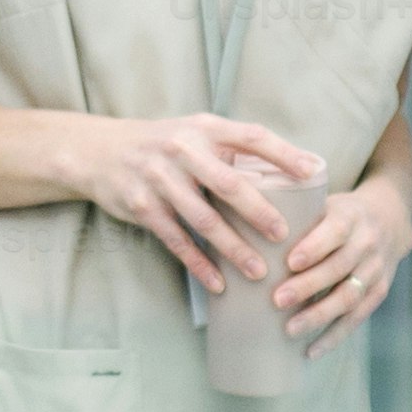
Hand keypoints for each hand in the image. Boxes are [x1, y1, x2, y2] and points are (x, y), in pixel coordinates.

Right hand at [76, 110, 323, 290]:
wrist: (98, 151)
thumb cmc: (162, 145)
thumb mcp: (194, 133)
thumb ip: (230, 148)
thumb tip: (289, 172)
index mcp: (204, 129)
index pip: (251, 136)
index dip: (284, 153)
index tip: (313, 172)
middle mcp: (182, 150)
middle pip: (228, 184)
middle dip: (259, 212)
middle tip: (284, 236)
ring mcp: (160, 179)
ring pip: (203, 220)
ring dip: (233, 248)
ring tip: (258, 271)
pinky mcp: (143, 206)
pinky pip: (177, 240)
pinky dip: (199, 264)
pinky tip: (218, 282)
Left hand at [272, 170, 411, 346]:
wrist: (389, 221)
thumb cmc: (338, 215)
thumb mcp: (325, 204)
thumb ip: (295, 216)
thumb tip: (240, 231)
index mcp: (350, 217)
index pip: (335, 231)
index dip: (315, 247)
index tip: (290, 262)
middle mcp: (367, 243)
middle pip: (340, 267)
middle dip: (309, 286)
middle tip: (277, 300)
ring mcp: (376, 269)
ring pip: (350, 296)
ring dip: (319, 315)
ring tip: (290, 329)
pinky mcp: (379, 292)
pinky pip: (357, 318)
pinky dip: (334, 336)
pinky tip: (311, 350)